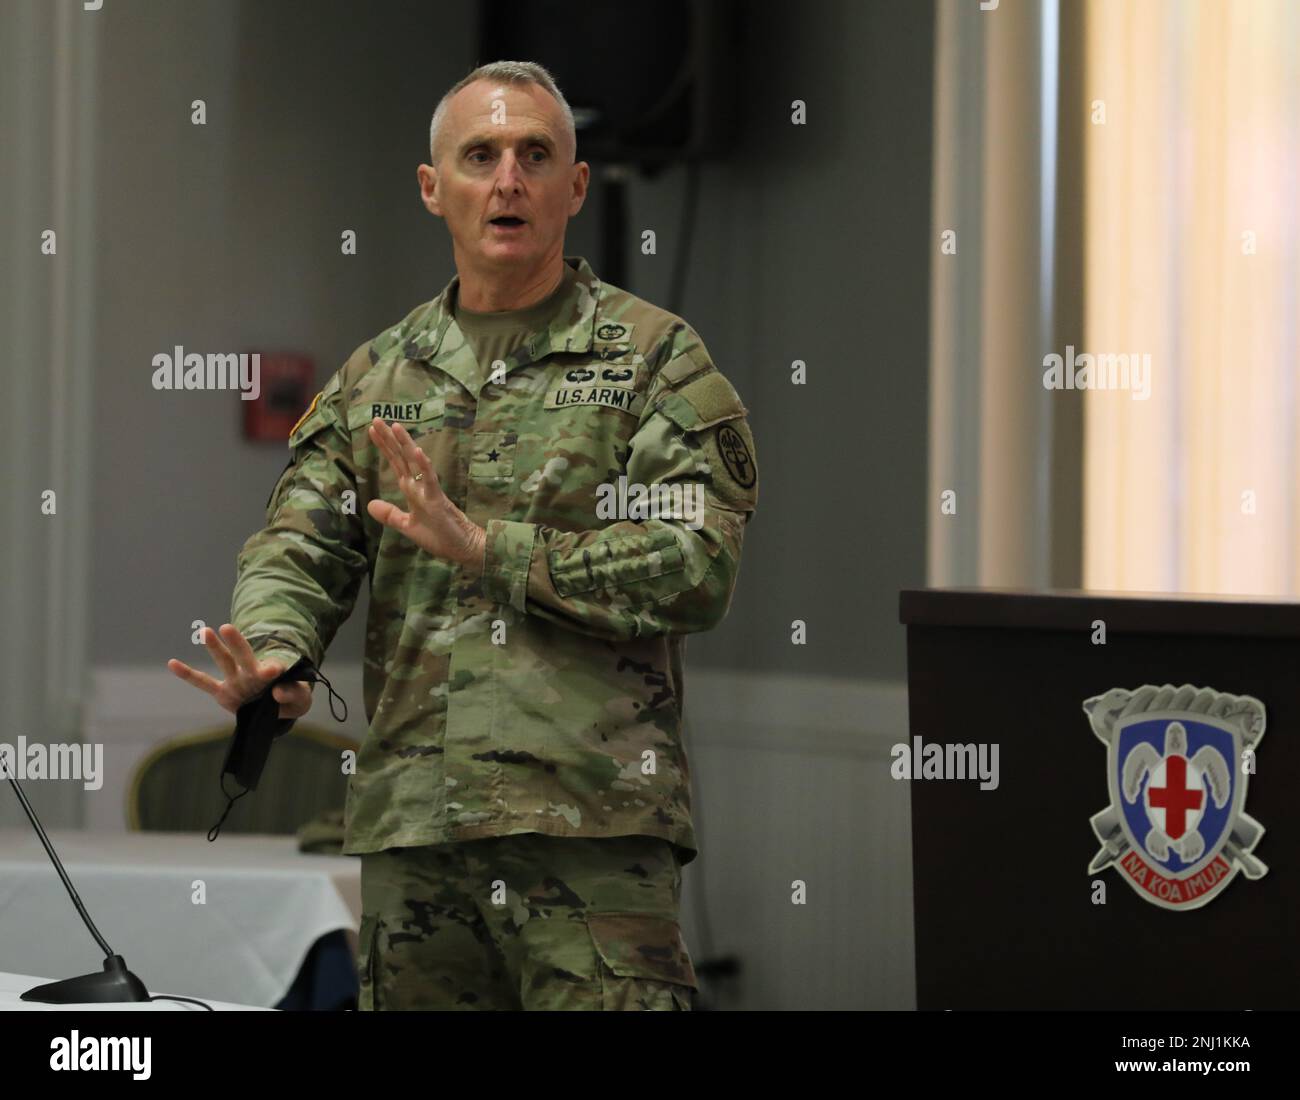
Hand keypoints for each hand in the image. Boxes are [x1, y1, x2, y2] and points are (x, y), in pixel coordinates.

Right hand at [167, 623, 313, 717]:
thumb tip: (278, 693)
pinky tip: (172, 663)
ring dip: (215, 648)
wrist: (277, 710)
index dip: (272, 669)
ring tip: (205, 632)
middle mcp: (251, 673)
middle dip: (237, 644)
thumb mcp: (300, 701)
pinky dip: (188, 675)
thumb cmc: (292, 699)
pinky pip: (203, 683)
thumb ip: (292, 694)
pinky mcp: (223, 693)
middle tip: (227, 627)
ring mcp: (236, 681)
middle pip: (244, 657)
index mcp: (272, 674)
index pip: (272, 669)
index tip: (274, 669)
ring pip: (224, 662)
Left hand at [366, 417, 486, 572]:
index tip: (372, 430)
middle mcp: (419, 485)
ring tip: (395, 426)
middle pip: (401, 457)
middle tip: (376, 419)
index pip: (395, 463)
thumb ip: (390, 515)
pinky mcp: (437, 499)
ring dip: (405, 444)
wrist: (461, 548)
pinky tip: (417, 451)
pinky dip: (424, 465)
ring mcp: (429, 490)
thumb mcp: (407, 526)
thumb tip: (370, 505)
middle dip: (389, 439)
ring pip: (415, 463)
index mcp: (411, 490)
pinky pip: (430, 480)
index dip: (384, 447)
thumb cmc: (438, 536)